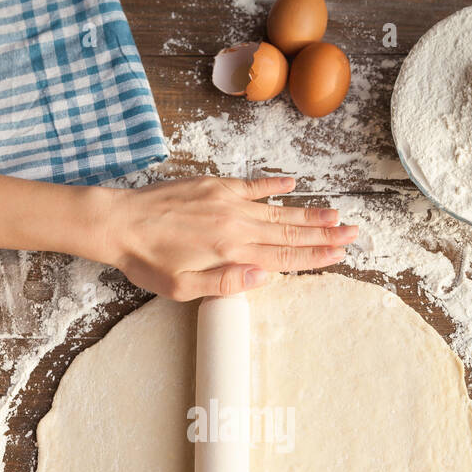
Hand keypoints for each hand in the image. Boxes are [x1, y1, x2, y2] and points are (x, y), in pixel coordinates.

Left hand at [98, 176, 357, 299]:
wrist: (118, 222)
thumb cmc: (147, 261)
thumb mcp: (182, 288)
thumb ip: (225, 283)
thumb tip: (265, 276)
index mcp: (231, 251)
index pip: (283, 256)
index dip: (314, 256)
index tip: (340, 254)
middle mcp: (235, 223)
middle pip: (288, 231)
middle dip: (323, 234)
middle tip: (353, 233)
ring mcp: (225, 201)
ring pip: (276, 209)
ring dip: (307, 212)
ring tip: (335, 214)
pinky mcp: (212, 186)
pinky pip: (251, 184)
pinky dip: (273, 184)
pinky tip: (292, 183)